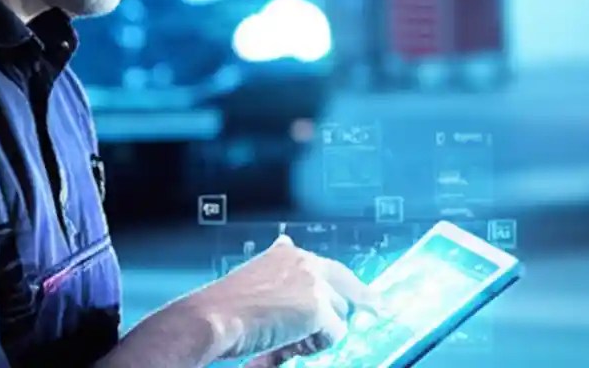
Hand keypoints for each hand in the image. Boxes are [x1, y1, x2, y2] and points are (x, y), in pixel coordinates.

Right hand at [184, 234, 380, 362]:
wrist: (209, 318)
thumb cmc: (221, 308)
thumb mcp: (253, 277)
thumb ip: (278, 269)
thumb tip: (286, 242)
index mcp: (289, 255)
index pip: (334, 270)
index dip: (353, 288)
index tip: (376, 301)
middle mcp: (305, 262)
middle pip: (349, 289)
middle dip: (357, 307)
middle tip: (378, 312)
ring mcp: (313, 284)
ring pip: (339, 317)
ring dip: (317, 335)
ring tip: (282, 342)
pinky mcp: (317, 308)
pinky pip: (331, 336)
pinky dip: (311, 347)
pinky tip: (282, 346)